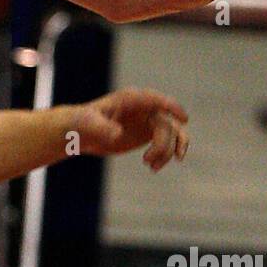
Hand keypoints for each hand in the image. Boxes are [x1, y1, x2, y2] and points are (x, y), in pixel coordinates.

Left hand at [74, 89, 188, 168]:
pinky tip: (153, 167)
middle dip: (162, 145)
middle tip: (147, 162)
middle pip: (166, 124)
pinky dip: (167, 155)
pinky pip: (168, 141)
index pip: (154, 99)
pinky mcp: (148, 133)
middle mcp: (142, 107)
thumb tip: (117, 134)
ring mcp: (147, 120)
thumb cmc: (83, 123)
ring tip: (152, 167)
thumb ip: (102, 127)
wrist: (81, 133)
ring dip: (168, 152)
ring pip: (172, 133)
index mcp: (129, 99)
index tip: (185, 119)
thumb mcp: (89, 124)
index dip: (171, 106)